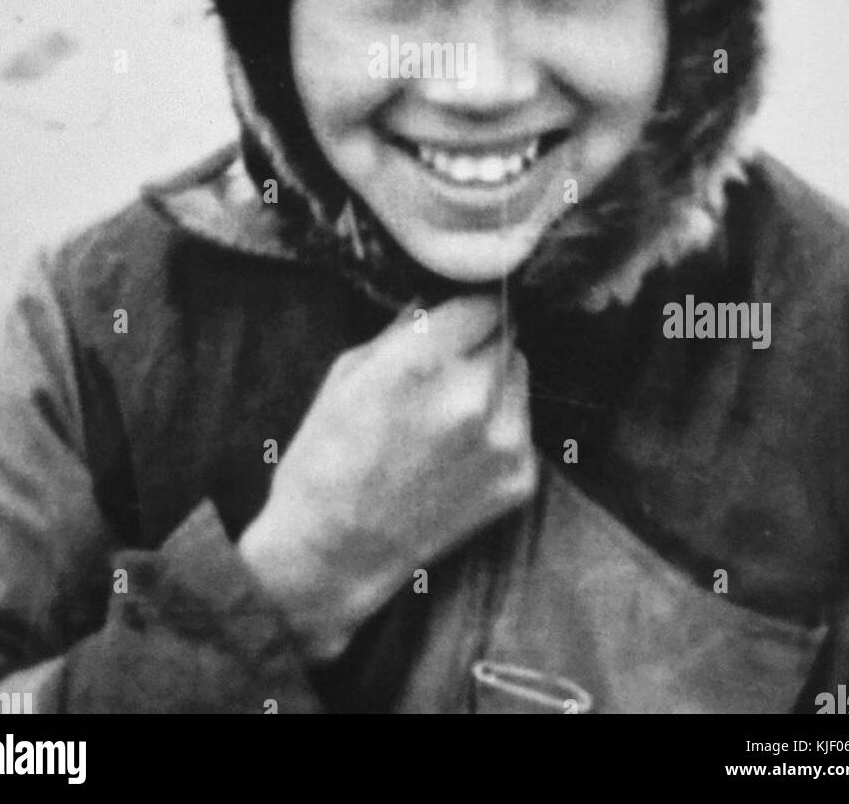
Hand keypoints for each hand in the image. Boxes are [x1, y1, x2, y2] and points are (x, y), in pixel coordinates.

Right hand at [238, 293, 535, 659]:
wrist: (334, 553)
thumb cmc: (326, 454)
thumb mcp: (349, 371)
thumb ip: (406, 327)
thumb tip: (443, 295)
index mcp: (420, 361)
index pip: (484, 299)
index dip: (469, 302)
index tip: (458, 310)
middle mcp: (470, 397)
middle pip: (506, 333)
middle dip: (481, 338)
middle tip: (450, 360)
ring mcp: (503, 441)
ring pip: (520, 373)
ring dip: (495, 376)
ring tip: (451, 407)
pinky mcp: (520, 478)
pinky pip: (522, 423)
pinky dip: (500, 423)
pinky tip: (460, 448)